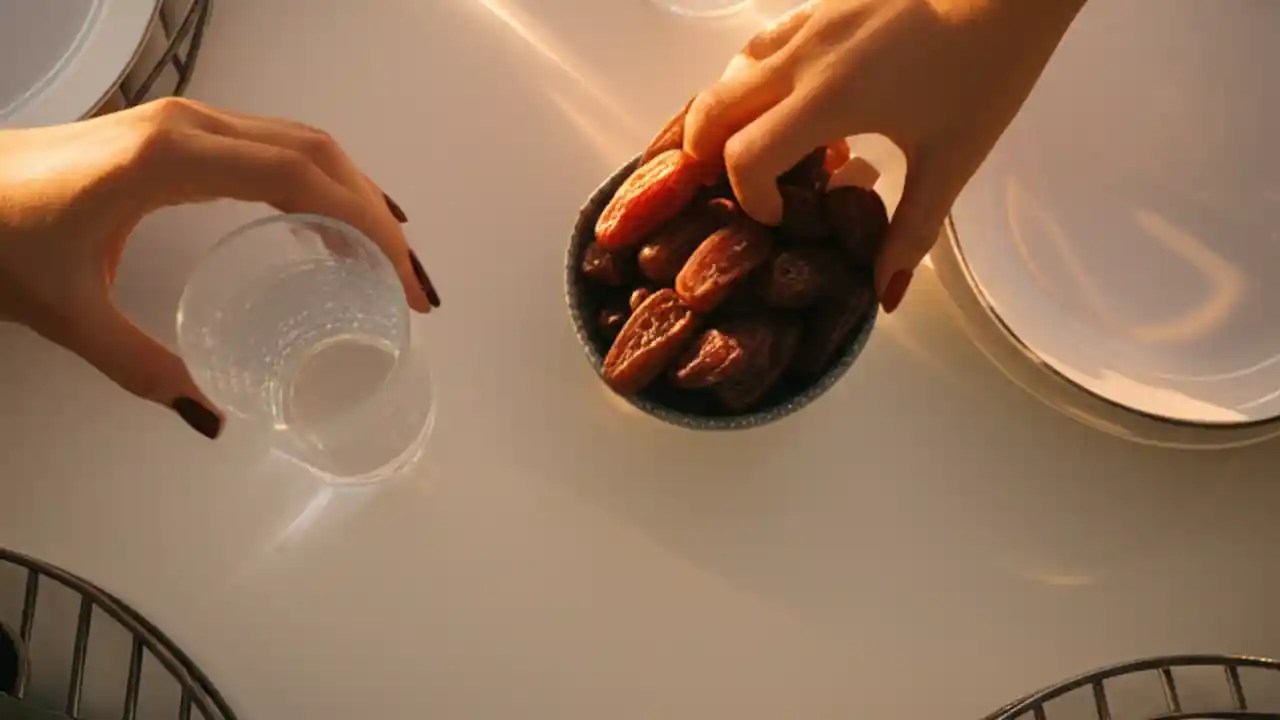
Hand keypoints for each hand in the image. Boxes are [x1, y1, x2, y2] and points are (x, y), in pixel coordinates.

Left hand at [0, 98, 438, 438]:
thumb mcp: (66, 312)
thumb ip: (141, 366)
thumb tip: (212, 416)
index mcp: (172, 157)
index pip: (302, 176)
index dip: (367, 226)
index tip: (402, 280)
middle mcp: (191, 126)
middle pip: (320, 153)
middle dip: (380, 217)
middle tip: (414, 283)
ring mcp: (186, 124)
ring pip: (303, 143)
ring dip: (357, 196)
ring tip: (390, 263)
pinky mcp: (177, 134)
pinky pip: (274, 148)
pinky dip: (320, 185)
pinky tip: (329, 230)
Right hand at [684, 0, 1085, 310]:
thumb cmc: (988, 67)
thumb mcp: (953, 158)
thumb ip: (911, 231)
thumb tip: (882, 293)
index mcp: (828, 101)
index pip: (743, 158)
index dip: (750, 199)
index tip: (782, 218)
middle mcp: (801, 59)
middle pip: (712, 111)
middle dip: (707, 158)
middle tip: (738, 189)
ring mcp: (807, 24)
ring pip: (730, 73)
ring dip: (726, 115)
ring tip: (758, 145)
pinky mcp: (821, 2)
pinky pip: (762, 44)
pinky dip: (754, 77)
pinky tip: (789, 95)